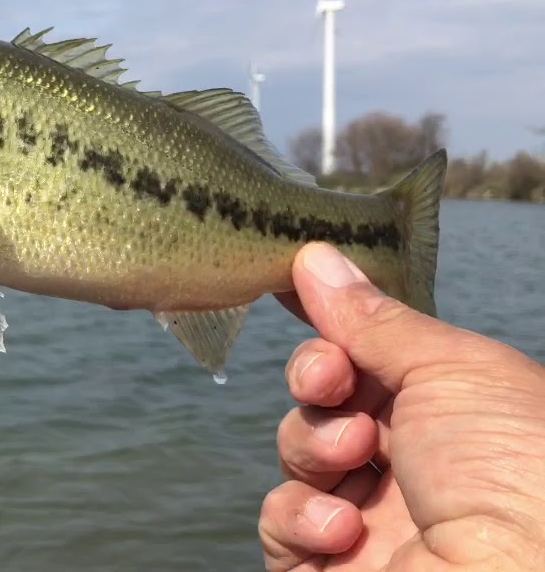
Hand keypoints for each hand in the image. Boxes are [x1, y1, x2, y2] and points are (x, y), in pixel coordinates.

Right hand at [259, 242, 544, 570]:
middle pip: (326, 399)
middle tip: (332, 380)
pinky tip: (344, 527)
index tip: (296, 290)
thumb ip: (374, 319)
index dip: (334, 328)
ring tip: (354, 456)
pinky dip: (301, 516)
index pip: (372, 357)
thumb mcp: (454, 370)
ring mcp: (370, 519)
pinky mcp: (329, 566)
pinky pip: (281, 524)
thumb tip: (316, 259)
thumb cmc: (518, 471)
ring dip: (313, 445)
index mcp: (455, 413)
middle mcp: (414, 464)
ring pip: (298, 455)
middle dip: (317, 378)